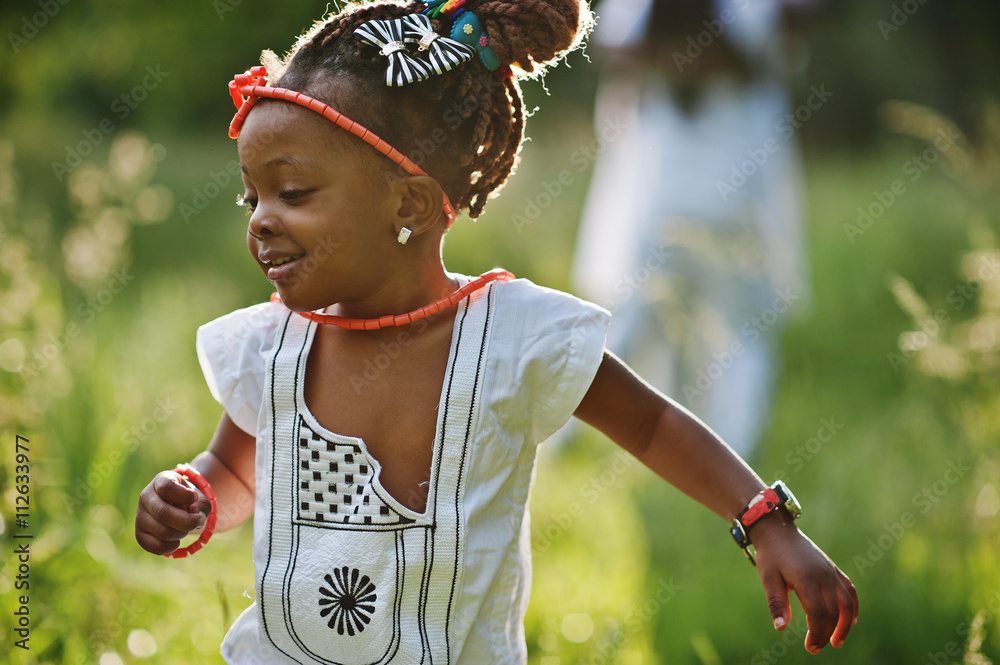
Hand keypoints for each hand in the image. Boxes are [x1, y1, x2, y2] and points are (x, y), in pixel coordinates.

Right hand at [135, 469, 212, 554]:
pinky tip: (177, 539)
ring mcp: (140, 516)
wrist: (177, 506)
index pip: (166, 487)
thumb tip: (194, 519)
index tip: (194, 497)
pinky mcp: (140, 533)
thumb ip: (201, 507)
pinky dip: (172, 546)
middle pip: (163, 513)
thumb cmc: (189, 499)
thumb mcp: (199, 497)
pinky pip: (156, 546)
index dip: (185, 496)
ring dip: (182, 533)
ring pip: (162, 532)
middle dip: (187, 522)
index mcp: (161, 481)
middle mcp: (146, 496)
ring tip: (185, 528)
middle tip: (197, 521)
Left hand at [750, 513, 858, 652]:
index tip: (809, 647)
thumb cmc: (770, 556)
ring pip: (847, 602)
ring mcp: (830, 571)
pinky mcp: (833, 568)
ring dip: (845, 624)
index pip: (818, 613)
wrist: (778, 531)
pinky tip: (851, 620)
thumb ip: (776, 603)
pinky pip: (849, 589)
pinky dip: (853, 606)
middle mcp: (823, 575)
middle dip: (827, 633)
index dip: (816, 633)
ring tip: (836, 641)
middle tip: (814, 647)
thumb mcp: (768, 578)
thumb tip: (780, 628)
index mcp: (806, 578)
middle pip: (833, 611)